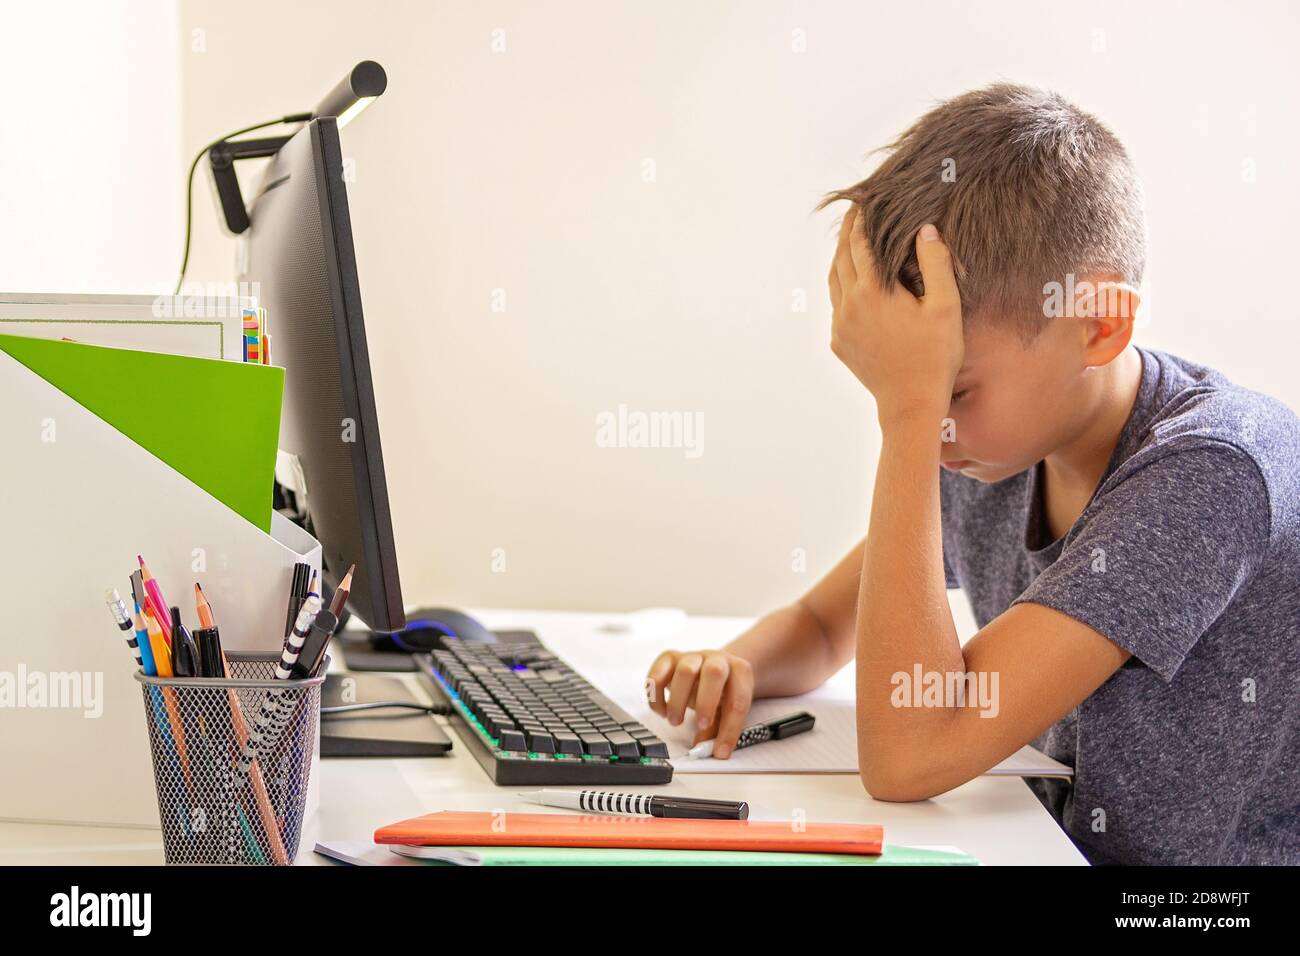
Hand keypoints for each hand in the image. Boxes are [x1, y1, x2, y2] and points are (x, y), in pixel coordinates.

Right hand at [645, 649, 753, 758]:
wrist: (711, 665)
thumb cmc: (720, 691)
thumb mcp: (727, 709)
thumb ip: (720, 729)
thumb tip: (711, 751)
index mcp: (739, 671)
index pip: (738, 699)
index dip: (730, 728)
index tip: (720, 750)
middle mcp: (717, 659)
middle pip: (714, 673)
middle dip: (706, 703)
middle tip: (700, 726)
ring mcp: (692, 656)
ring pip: (684, 671)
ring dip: (678, 701)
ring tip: (675, 722)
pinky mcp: (669, 658)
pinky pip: (658, 673)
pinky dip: (656, 696)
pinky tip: (662, 710)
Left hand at [829, 208, 963, 423]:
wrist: (910, 403)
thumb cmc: (935, 355)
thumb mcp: (945, 306)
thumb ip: (935, 263)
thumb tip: (925, 230)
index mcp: (872, 292)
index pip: (858, 244)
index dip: (859, 220)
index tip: (862, 202)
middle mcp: (848, 306)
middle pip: (840, 259)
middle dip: (846, 234)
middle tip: (853, 214)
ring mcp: (840, 326)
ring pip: (833, 282)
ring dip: (840, 259)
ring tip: (849, 242)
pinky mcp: (839, 343)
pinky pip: (835, 306)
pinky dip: (841, 287)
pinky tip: (852, 284)